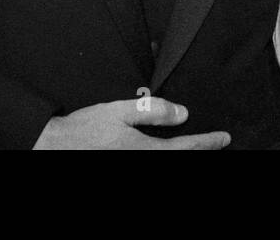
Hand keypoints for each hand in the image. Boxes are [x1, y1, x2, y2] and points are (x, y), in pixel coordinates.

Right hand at [33, 97, 230, 149]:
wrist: (55, 147)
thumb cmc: (86, 129)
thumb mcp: (120, 111)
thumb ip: (153, 111)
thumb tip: (183, 113)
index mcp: (145, 151)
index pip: (186, 148)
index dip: (208, 142)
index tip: (224, 137)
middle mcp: (143, 164)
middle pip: (181, 161)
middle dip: (201, 153)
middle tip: (218, 145)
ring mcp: (133, 167)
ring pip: (167, 165)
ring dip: (185, 156)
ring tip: (198, 149)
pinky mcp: (125, 166)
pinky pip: (152, 164)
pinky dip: (167, 157)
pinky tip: (168, 151)